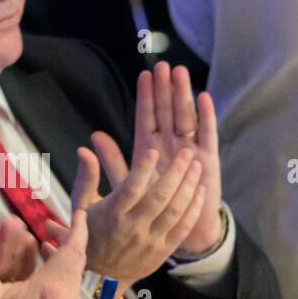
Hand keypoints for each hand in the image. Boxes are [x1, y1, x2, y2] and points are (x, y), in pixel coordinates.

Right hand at [0, 209, 88, 298]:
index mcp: (50, 287)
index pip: (73, 249)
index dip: (78, 229)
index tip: (80, 214)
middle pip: (77, 263)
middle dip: (67, 242)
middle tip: (51, 230)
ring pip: (75, 280)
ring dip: (64, 262)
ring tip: (45, 251)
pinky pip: (71, 296)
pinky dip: (63, 280)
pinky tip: (45, 278)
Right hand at [47, 145, 205, 290]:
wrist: (101, 277)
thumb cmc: (91, 233)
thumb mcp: (82, 205)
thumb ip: (86, 177)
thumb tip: (84, 149)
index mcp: (111, 214)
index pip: (131, 188)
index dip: (143, 168)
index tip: (154, 152)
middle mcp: (132, 228)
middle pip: (159, 197)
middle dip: (176, 172)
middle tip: (186, 153)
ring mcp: (149, 241)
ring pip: (174, 211)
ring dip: (189, 187)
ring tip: (196, 168)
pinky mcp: (162, 252)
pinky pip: (182, 228)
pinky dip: (193, 209)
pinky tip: (200, 192)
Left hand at [97, 62, 224, 256]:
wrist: (174, 233)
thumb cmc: (146, 210)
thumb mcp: (123, 186)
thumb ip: (110, 162)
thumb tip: (90, 139)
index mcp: (149, 150)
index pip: (147, 118)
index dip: (146, 97)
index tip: (145, 75)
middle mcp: (170, 146)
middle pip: (167, 112)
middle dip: (165, 89)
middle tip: (163, 65)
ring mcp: (189, 151)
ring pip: (185, 118)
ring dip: (183, 95)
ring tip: (180, 73)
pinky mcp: (207, 160)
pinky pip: (206, 135)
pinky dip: (205, 117)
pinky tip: (203, 97)